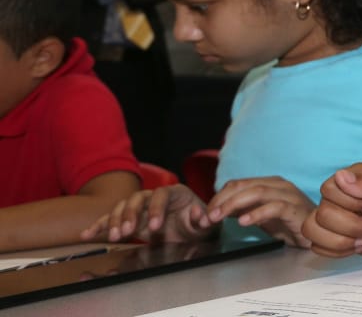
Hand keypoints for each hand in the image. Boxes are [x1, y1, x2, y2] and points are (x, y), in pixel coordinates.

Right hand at [80, 184, 214, 243]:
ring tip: (115, 236)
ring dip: (116, 221)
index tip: (155, 226)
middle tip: (129, 231)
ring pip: (123, 207)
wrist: (191, 229)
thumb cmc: (199, 224)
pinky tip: (87, 235)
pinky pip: (111, 220)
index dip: (157, 208)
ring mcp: (140, 207)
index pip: (162, 194)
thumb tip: (201, 214)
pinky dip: (99, 226)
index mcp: (176, 193)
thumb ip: (204, 220)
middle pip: (138, 198)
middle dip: (131, 214)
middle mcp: (155, 196)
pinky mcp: (129, 219)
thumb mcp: (206, 224)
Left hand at [206, 176, 315, 247]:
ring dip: (233, 205)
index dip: (218, 197)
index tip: (205, 214)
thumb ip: (243, 209)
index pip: (237, 184)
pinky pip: (274, 207)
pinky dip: (256, 213)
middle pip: (243, 186)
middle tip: (207, 217)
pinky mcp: (295, 209)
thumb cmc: (289, 223)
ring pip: (256, 192)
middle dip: (221, 201)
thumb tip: (217, 209)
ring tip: (219, 218)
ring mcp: (288, 195)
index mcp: (269, 183)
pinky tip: (244, 223)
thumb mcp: (261, 215)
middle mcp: (278, 184)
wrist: (318, 233)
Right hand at [303, 163, 361, 262]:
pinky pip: (317, 246)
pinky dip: (337, 251)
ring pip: (314, 230)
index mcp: (355, 178)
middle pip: (322, 213)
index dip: (348, 203)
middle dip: (351, 226)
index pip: (329, 189)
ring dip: (342, 241)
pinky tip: (357, 247)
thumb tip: (341, 176)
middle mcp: (341, 196)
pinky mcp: (337, 237)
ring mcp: (337, 217)